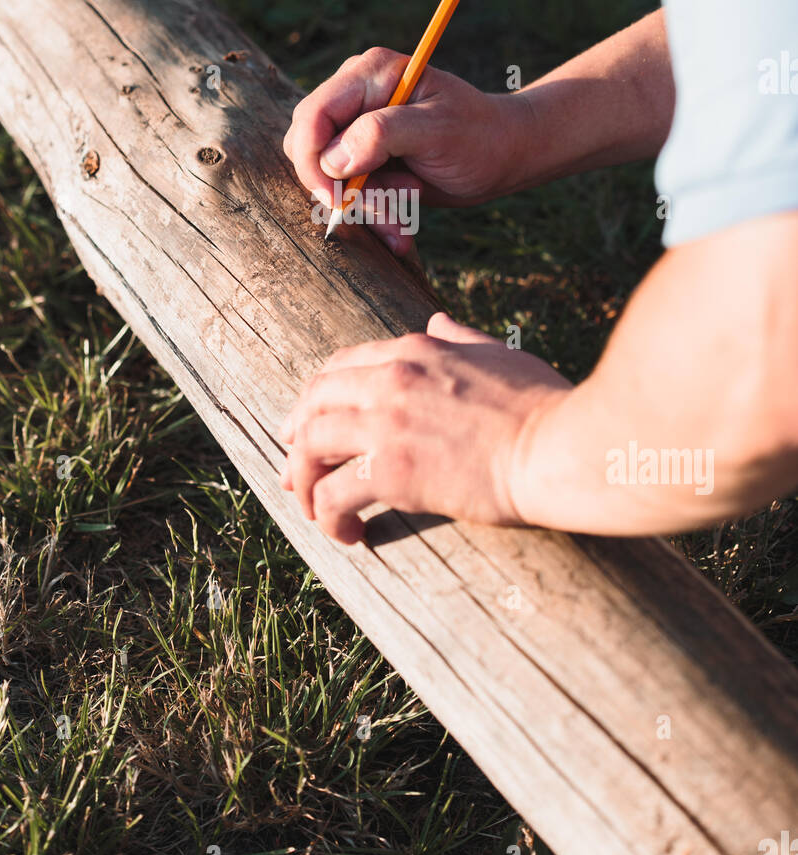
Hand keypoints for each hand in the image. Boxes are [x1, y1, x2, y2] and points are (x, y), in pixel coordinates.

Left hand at [279, 311, 570, 543]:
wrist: (561, 446)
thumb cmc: (544, 404)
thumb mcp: (500, 353)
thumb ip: (461, 337)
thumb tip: (438, 320)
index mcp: (417, 349)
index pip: (342, 365)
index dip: (317, 397)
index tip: (309, 423)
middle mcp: (392, 378)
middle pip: (314, 401)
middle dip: (295, 436)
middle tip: (293, 471)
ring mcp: (387, 423)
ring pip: (309, 446)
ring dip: (302, 480)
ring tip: (313, 509)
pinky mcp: (392, 471)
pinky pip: (332, 494)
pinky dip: (327, 516)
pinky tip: (346, 534)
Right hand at [283, 48, 523, 254]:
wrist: (503, 155)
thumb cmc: (480, 135)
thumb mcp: (438, 130)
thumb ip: (383, 134)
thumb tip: (333, 158)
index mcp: (370, 74)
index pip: (313, 115)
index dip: (314, 160)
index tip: (337, 199)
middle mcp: (355, 95)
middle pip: (311, 148)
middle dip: (343, 190)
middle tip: (388, 211)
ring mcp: (356, 126)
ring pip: (328, 177)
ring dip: (365, 206)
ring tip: (406, 215)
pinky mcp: (363, 156)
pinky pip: (348, 192)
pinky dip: (374, 212)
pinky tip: (402, 227)